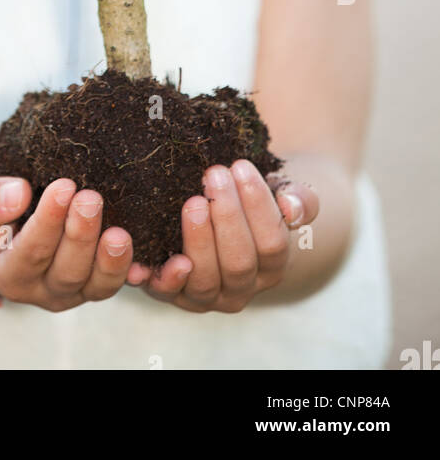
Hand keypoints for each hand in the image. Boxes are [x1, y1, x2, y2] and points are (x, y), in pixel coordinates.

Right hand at [0, 176, 134, 311]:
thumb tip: (19, 193)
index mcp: (8, 274)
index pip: (30, 252)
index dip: (48, 222)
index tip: (63, 186)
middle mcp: (41, 291)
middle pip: (67, 271)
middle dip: (81, 236)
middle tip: (91, 198)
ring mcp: (71, 291)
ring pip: (96, 285)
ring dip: (111, 260)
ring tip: (120, 233)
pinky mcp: (93, 285)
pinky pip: (115, 282)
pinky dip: (131, 270)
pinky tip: (146, 254)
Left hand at [126, 160, 318, 312]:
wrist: (214, 218)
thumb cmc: (249, 203)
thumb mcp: (278, 196)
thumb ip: (297, 200)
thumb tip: (292, 207)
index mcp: (270, 268)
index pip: (272, 244)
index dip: (259, 206)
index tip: (241, 165)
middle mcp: (241, 288)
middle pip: (239, 262)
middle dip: (228, 216)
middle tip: (213, 174)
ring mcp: (206, 295)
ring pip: (205, 278)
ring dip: (200, 240)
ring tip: (194, 202)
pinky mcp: (171, 293)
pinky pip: (165, 291)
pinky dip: (163, 277)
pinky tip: (165, 258)